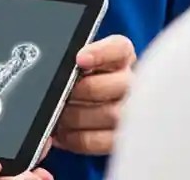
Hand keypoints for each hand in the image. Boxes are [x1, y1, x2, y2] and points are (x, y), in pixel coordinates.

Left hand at [52, 34, 137, 155]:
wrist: (93, 108)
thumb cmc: (83, 81)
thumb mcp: (78, 64)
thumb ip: (70, 62)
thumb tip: (57, 69)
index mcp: (122, 57)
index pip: (119, 48)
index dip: (100, 53)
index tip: (80, 60)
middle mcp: (132, 83)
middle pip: (115, 84)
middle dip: (82, 91)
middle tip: (63, 95)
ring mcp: (131, 112)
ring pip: (111, 114)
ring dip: (78, 117)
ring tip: (60, 116)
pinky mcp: (123, 138)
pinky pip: (103, 141)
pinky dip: (78, 138)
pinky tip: (64, 133)